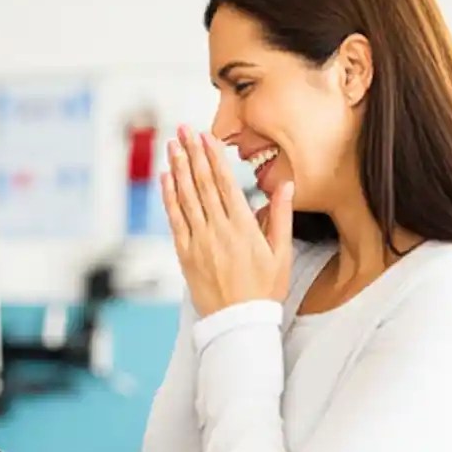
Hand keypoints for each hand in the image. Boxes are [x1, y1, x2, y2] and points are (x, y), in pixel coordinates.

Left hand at [160, 126, 294, 317]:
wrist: (238, 322)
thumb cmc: (264, 289)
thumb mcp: (282, 253)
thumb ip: (280, 216)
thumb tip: (285, 185)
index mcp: (243, 227)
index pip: (225, 183)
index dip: (212, 157)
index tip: (205, 136)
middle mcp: (218, 230)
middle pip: (201, 184)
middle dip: (192, 153)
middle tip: (183, 129)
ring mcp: (198, 241)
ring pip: (185, 197)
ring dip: (177, 168)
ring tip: (172, 145)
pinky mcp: (185, 253)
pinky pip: (174, 219)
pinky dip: (169, 197)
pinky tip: (165, 178)